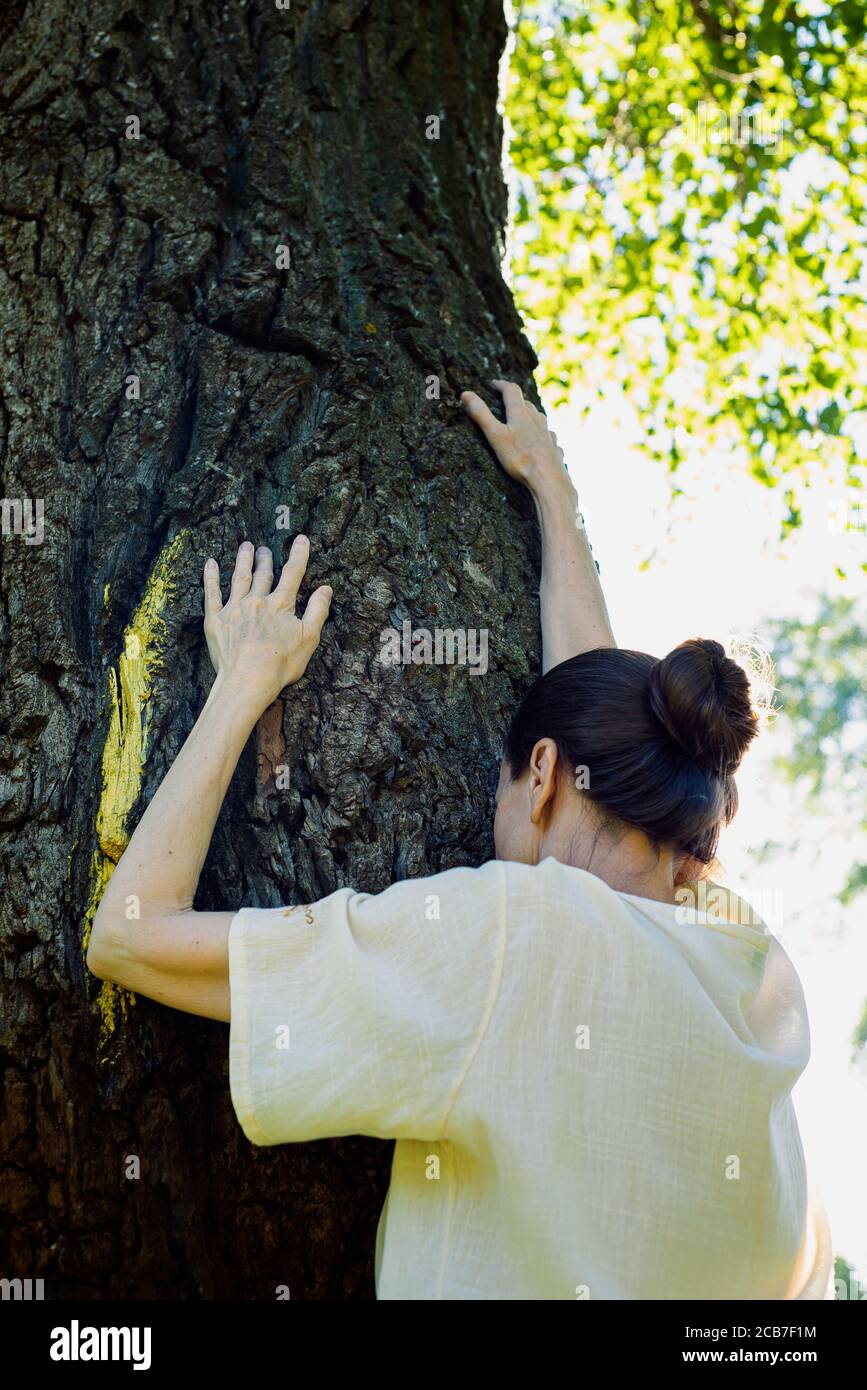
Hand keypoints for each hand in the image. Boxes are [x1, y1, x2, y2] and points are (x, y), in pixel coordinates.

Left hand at [203, 537, 331, 707]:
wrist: (247, 680)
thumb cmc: (281, 664)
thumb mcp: (309, 638)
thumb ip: (318, 611)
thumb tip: (326, 589)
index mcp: (280, 605)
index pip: (292, 574)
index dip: (298, 556)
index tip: (301, 540)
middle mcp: (257, 601)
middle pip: (263, 575)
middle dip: (265, 560)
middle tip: (265, 549)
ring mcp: (234, 609)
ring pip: (239, 578)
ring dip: (243, 561)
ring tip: (245, 547)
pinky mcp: (216, 620)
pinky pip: (212, 593)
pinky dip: (211, 577)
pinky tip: (210, 563)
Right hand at [461, 379, 575, 499]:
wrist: (548, 479)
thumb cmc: (520, 458)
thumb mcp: (495, 436)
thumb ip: (481, 414)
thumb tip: (465, 393)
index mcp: (521, 413)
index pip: (511, 390)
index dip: (500, 385)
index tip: (492, 384)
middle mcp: (536, 418)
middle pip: (525, 403)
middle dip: (514, 400)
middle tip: (504, 402)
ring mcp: (547, 432)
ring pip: (538, 418)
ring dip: (528, 415)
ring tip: (521, 419)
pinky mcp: (553, 446)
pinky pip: (547, 435)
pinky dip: (540, 433)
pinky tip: (539, 440)